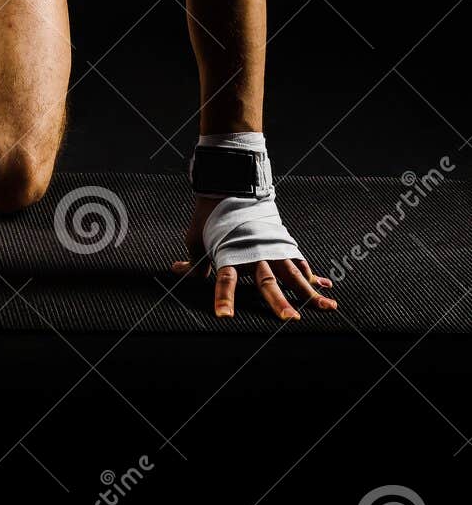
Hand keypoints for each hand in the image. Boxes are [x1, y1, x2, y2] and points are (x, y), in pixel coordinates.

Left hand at [171, 195, 336, 320]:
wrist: (231, 184)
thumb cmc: (211, 215)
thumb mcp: (197, 238)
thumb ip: (193, 261)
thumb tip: (176, 271)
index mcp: (230, 254)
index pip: (225, 281)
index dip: (223, 298)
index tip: (224, 317)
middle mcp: (254, 254)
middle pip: (267, 282)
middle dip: (279, 302)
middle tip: (291, 320)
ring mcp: (272, 248)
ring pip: (293, 274)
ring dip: (309, 292)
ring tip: (328, 307)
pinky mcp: (282, 243)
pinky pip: (300, 263)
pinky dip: (313, 275)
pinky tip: (326, 286)